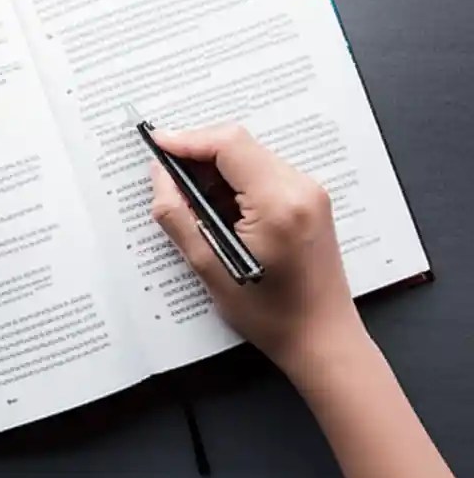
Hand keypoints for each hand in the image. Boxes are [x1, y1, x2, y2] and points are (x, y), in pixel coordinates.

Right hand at [148, 124, 369, 375]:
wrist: (322, 338)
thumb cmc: (269, 314)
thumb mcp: (209, 267)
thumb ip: (177, 216)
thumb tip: (160, 175)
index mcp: (278, 202)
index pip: (229, 145)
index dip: (187, 139)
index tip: (156, 144)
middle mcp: (301, 187)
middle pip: (239, 145)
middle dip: (198, 153)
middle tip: (167, 178)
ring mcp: (311, 191)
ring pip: (250, 156)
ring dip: (216, 168)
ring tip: (192, 201)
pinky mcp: (311, 199)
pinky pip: (264, 172)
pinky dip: (235, 180)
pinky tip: (219, 209)